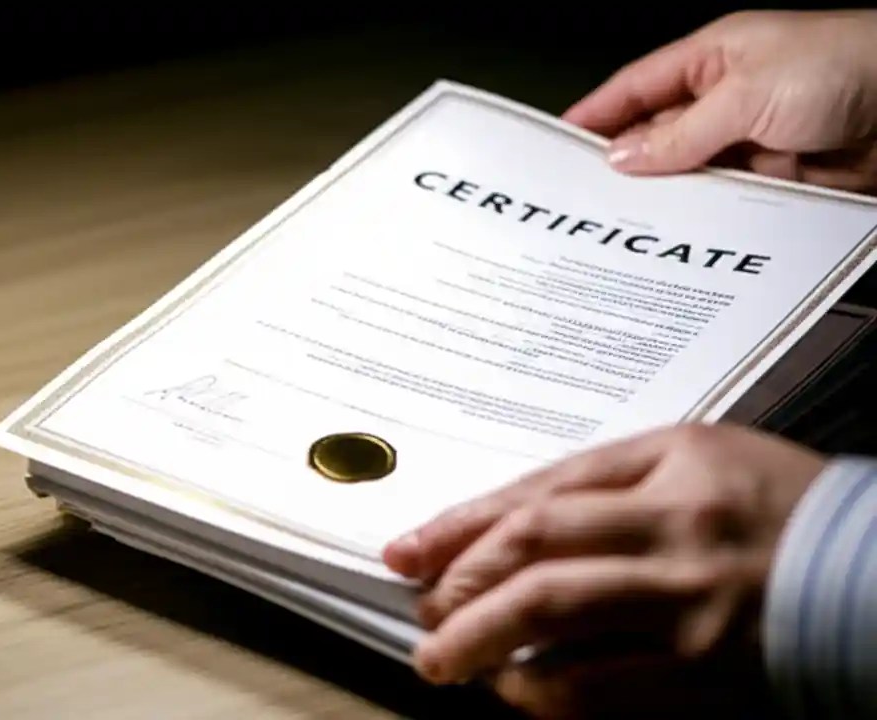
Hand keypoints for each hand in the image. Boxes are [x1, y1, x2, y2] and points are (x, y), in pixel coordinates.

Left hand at [382, 423, 825, 717]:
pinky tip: (514, 689)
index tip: (407, 551)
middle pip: (532, 548)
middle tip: (422, 610)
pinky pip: (599, 686)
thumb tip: (503, 524)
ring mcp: (690, 602)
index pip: (538, 493)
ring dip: (480, 639)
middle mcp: (674, 526)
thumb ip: (603, 482)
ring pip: (552, 614)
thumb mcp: (696, 460)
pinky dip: (542, 690)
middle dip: (459, 582)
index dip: (461, 525)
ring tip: (441, 657)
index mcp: (672, 461)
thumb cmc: (779, 508)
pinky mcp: (703, 672)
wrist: (873, 575)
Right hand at [562, 9, 876, 192]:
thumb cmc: (849, 64)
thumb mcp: (747, 94)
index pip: (635, 89)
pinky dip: (707, 219)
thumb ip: (681, 134)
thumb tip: (625, 157)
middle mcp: (727, 100)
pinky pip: (727, 205)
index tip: (557, 143)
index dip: (595, 115)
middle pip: (657, 138)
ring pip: (690, 177)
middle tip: (585, 197)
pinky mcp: (776, 179)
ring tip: (629, 223)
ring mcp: (751, 141)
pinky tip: (684, 234)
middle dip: (625, 166)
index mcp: (712, 59)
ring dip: (668, 198)